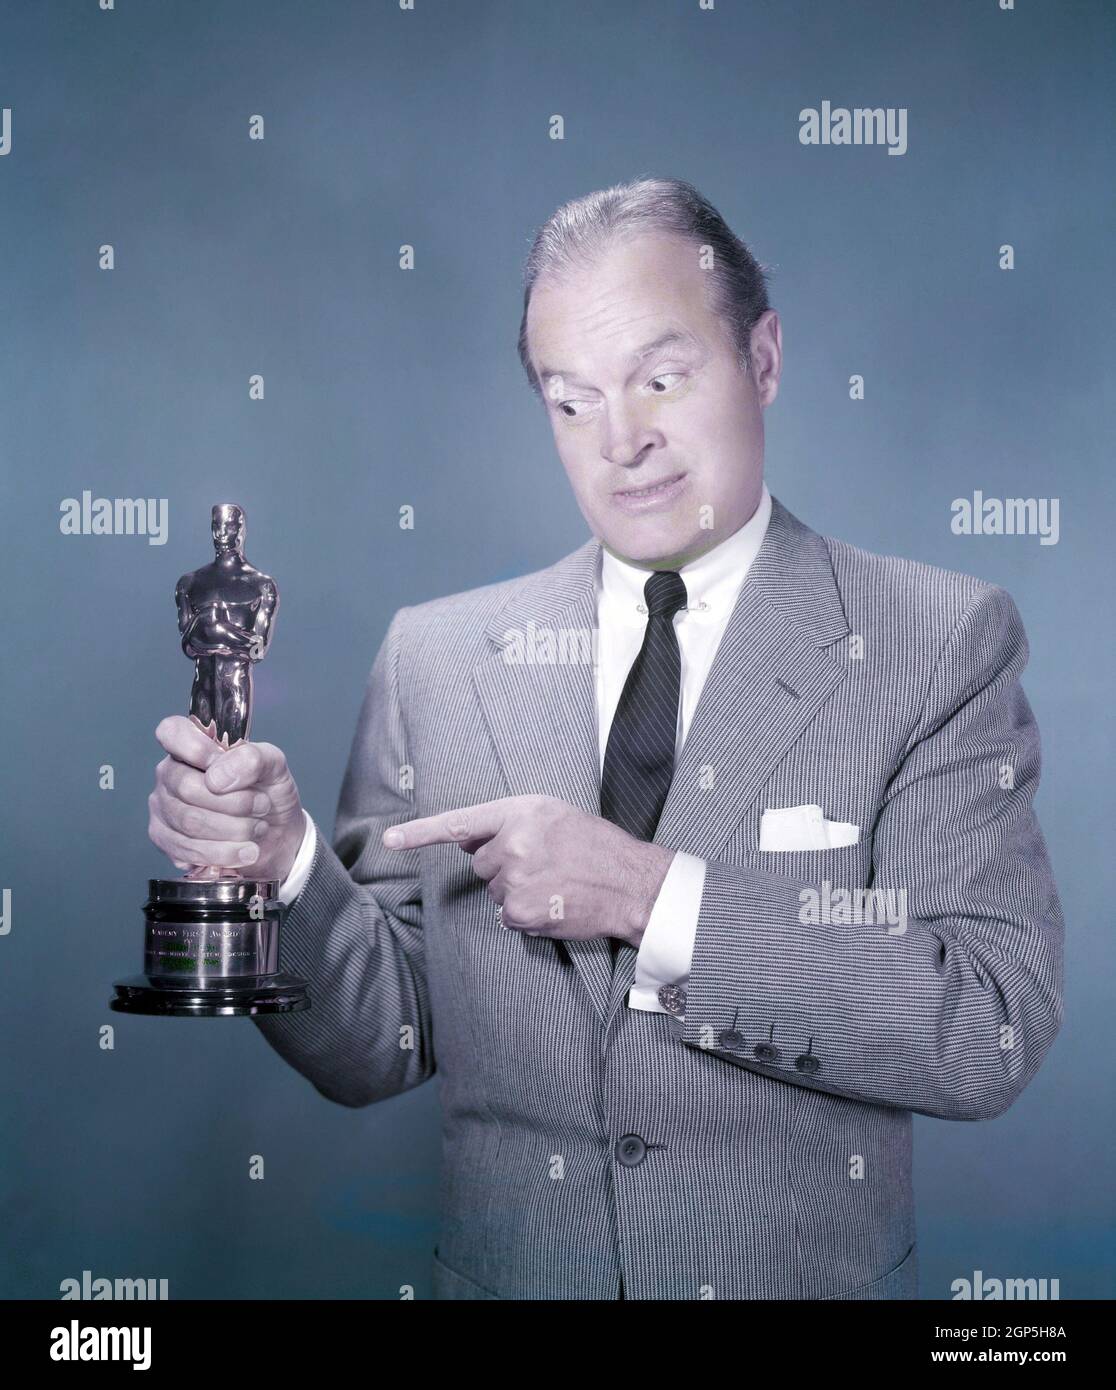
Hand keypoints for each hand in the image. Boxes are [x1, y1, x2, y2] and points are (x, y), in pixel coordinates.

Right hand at [148, 715, 304, 880]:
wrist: (278, 835)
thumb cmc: (269, 793)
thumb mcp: (274, 766)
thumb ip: (253, 758)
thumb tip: (217, 776)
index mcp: (192, 747)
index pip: (171, 732)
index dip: (196, 748)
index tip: (223, 763)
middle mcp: (171, 775)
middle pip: (186, 787)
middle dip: (234, 802)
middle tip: (261, 805)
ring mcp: (164, 808)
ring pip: (189, 822)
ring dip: (234, 829)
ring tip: (258, 828)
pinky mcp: (166, 841)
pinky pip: (187, 850)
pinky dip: (225, 853)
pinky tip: (246, 850)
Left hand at [382, 794, 674, 945]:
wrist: (632, 883)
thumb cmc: (596, 847)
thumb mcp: (554, 816)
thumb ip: (510, 823)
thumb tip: (470, 843)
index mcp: (520, 811)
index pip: (459, 823)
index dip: (419, 833)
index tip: (390, 839)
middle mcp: (513, 843)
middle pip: (480, 864)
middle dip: (504, 867)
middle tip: (543, 866)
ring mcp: (516, 879)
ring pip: (495, 891)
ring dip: (517, 891)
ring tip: (555, 883)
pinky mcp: (522, 912)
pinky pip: (508, 916)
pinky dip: (526, 914)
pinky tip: (554, 902)